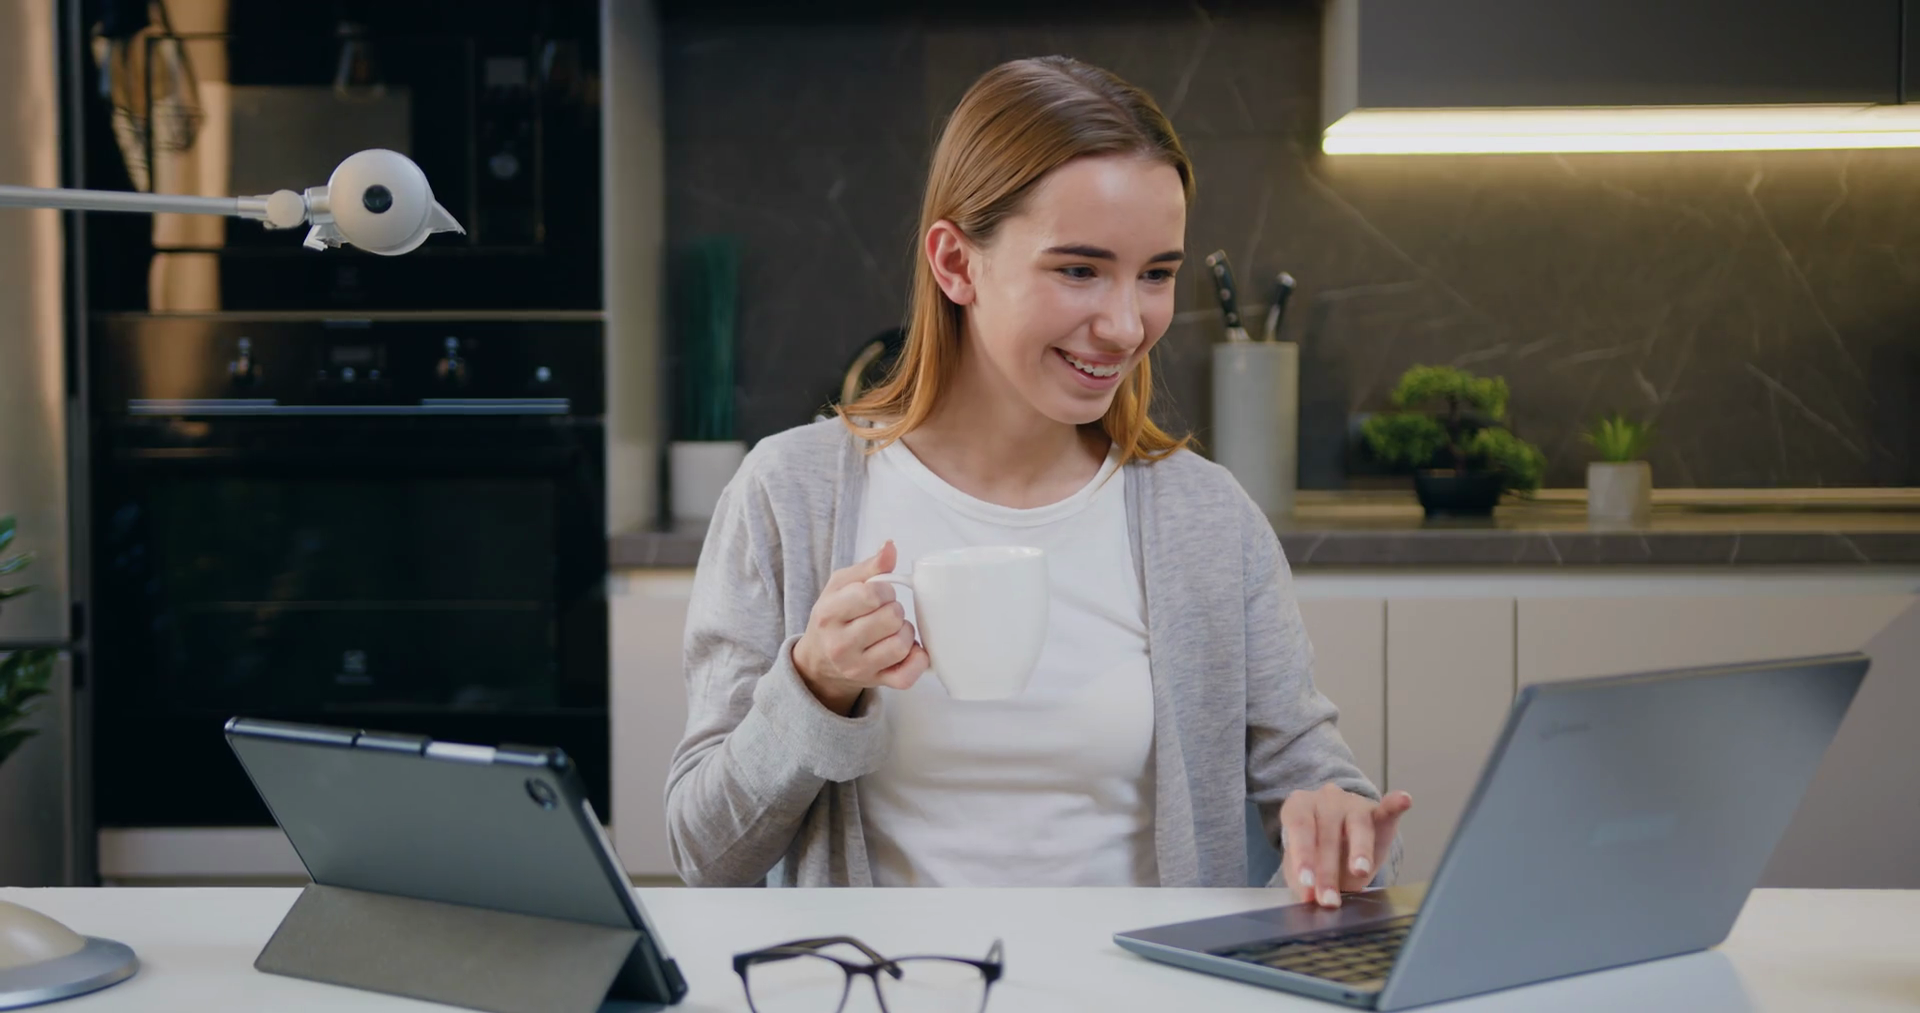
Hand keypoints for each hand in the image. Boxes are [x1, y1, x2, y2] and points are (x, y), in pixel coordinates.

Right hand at [792, 540, 929, 713]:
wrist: (820, 662)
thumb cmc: (834, 617)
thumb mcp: (840, 586)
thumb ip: (868, 567)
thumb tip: (890, 546)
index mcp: (829, 614)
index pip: (870, 595)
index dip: (884, 590)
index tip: (880, 593)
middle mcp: (840, 645)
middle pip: (891, 618)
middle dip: (895, 609)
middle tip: (885, 612)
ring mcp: (859, 668)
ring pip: (902, 644)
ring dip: (905, 632)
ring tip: (893, 630)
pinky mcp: (877, 683)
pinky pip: (908, 674)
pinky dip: (916, 659)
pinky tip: (908, 649)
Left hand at [1280, 785, 1413, 908]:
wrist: (1338, 844)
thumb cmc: (1315, 853)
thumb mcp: (1305, 867)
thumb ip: (1305, 881)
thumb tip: (1310, 897)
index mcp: (1298, 807)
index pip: (1299, 828)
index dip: (1302, 855)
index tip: (1307, 883)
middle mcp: (1325, 799)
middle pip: (1328, 834)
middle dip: (1328, 871)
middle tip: (1329, 900)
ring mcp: (1353, 802)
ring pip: (1358, 825)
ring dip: (1359, 851)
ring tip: (1360, 871)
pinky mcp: (1378, 812)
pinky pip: (1387, 809)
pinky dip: (1395, 805)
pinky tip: (1404, 800)